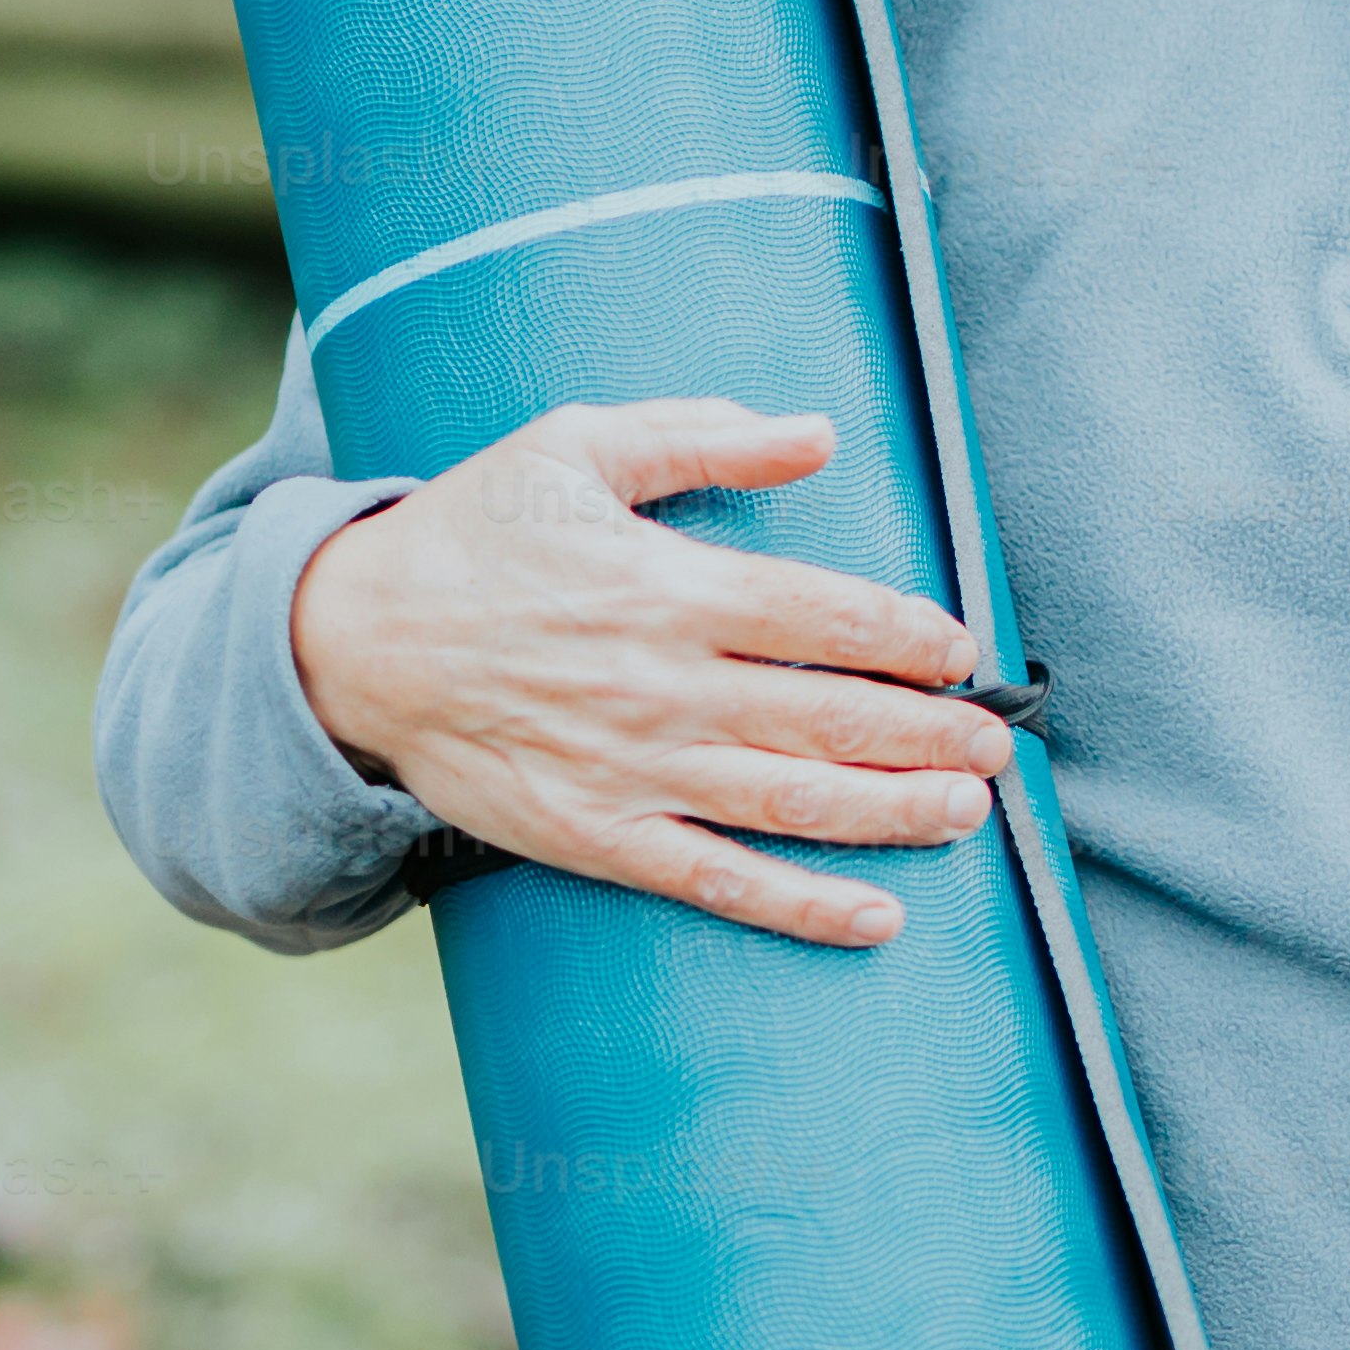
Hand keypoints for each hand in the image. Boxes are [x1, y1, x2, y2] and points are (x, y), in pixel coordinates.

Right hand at [283, 398, 1013, 949]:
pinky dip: (802, 906)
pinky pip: (719, 881)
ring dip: (893, 812)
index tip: (960, 647)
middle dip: (929, 734)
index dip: (904, 633)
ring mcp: (635, 771)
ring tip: (967, 811)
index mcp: (665, 587)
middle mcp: (663, 687)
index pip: (819, 614)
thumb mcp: (574, 446)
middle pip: (828, 716)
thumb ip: (701, 438)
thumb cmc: (471, 533)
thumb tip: (817, 434)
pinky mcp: (600, 837)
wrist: (350, 643)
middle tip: (999, 742)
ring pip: (794, 802)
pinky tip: (876, 916)